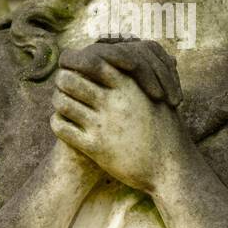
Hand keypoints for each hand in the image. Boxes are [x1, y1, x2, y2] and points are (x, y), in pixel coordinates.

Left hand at [50, 40, 191, 193]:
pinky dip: (57, 122)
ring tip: (62, 101)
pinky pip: (62, 128)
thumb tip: (122, 59)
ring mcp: (103, 124)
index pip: (90, 60)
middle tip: (63, 83)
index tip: (70, 64)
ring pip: (62, 102)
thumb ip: (136, 78)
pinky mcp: (96, 147)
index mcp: (128, 84)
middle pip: (70, 78)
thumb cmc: (165, 129)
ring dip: (58, 100)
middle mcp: (113, 101)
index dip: (75, 60)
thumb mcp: (154, 96)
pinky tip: (63, 122)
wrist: (170, 167)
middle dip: (63, 79)